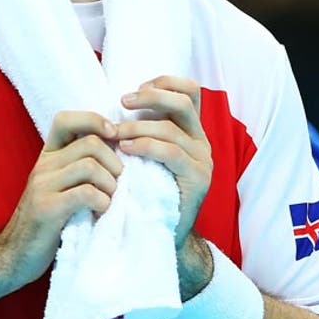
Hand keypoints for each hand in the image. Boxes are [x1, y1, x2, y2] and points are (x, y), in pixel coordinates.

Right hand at [0, 111, 121, 290]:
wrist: (13, 257)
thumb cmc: (47, 223)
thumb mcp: (61, 188)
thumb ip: (80, 168)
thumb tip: (122, 153)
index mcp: (47, 157)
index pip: (66, 119)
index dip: (94, 120)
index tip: (114, 136)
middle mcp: (43, 165)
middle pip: (90, 142)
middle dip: (114, 161)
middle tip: (118, 183)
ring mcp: (42, 186)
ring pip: (90, 165)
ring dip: (110, 184)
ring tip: (110, 200)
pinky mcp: (47, 208)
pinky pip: (85, 193)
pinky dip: (102, 202)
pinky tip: (101, 212)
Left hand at [116, 75, 211, 248]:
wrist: (156, 235)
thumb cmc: (143, 191)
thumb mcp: (144, 154)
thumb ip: (142, 129)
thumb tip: (117, 102)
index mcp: (190, 131)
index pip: (190, 91)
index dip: (164, 82)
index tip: (136, 88)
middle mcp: (201, 142)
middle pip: (184, 102)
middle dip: (150, 97)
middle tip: (121, 102)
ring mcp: (203, 161)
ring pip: (172, 128)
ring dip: (139, 126)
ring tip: (116, 133)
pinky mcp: (198, 179)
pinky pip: (172, 153)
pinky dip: (146, 146)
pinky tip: (126, 149)